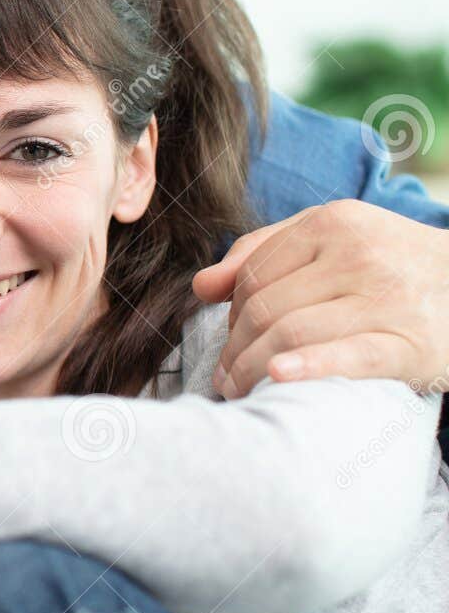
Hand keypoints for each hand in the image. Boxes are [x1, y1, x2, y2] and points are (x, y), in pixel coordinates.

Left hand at [193, 199, 448, 396]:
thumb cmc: (389, 262)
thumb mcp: (332, 236)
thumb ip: (263, 250)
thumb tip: (202, 286)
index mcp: (333, 223)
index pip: (253, 273)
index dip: (230, 312)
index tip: (231, 338)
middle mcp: (358, 255)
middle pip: (264, 306)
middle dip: (233, 347)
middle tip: (225, 375)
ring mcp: (385, 299)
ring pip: (290, 332)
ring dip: (250, 367)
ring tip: (238, 389)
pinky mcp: (409, 343)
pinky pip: (348, 356)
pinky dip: (308, 366)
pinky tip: (278, 376)